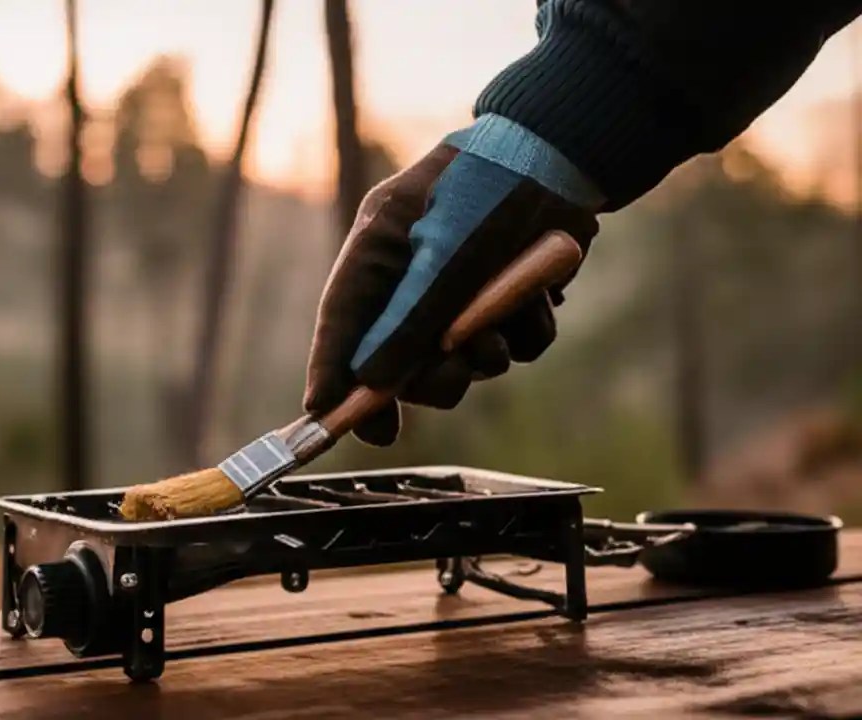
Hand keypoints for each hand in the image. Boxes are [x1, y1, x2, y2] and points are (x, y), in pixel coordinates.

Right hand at [304, 118, 600, 445]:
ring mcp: (461, 294)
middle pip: (398, 360)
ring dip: (486, 354)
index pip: (341, 322)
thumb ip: (408, 320)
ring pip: (461, 363)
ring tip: (505, 318)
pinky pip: (511, 348)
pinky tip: (537, 298)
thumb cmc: (490, 191)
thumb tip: (371, 381)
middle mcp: (412, 279)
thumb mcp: (445, 256)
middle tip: (451, 378)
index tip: (322, 417)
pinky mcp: (507, 301)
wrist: (566, 157)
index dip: (329, 372)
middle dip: (428, 377)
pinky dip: (525, 334)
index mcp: (377, 252)